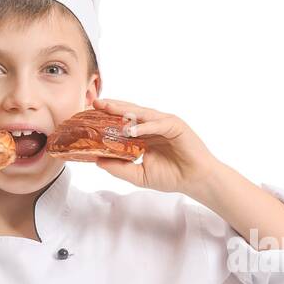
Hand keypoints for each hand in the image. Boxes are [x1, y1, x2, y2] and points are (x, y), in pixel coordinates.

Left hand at [88, 97, 219, 194]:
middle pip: (129, 113)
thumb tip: (97, 162)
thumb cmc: (172, 177)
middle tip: (95, 103)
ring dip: (125, 111)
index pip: (122, 122)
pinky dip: (145, 125)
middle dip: (112, 108)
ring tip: (108, 109)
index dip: (107, 118)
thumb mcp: (139, 175)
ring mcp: (164, 123)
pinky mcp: (176, 125)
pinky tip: (132, 130)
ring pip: (142, 114)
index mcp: (144, 135)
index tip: (89, 115)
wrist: (194, 180)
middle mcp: (152, 126)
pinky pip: (158, 123)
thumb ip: (120, 169)